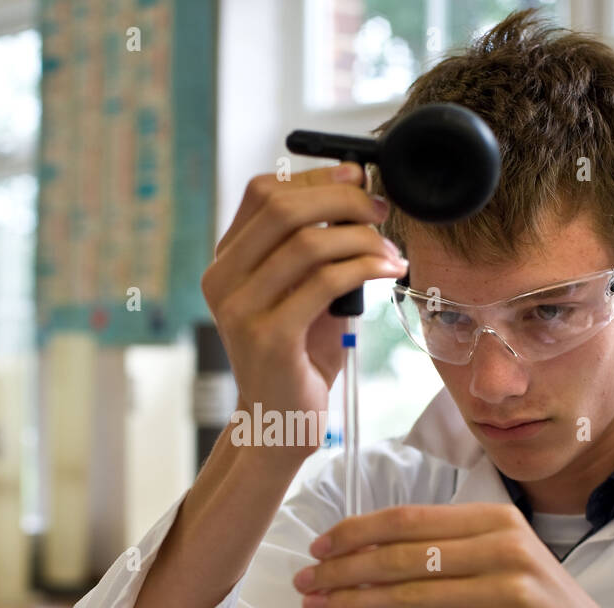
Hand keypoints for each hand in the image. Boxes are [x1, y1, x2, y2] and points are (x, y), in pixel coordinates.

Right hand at [200, 162, 406, 453]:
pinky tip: (389, 269)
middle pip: (282, 208)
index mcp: (226, 263)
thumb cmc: (297, 358)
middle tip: (380, 209)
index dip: (314, 177)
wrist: (280, 424)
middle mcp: (223, 281)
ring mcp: (240, 310)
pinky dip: (365, 267)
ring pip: (307, 243)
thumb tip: (360, 201)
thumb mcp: (301, 294)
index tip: (358, 176)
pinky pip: (324, 282)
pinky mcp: (269, 338)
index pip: (263, 193)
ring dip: (361, 237)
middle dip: (342, 199)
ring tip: (390, 248)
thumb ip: (315, 253)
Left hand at [292, 503, 613, 607]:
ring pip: (408, 593)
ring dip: (353, 600)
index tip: (318, 545)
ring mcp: (506, 591)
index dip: (356, 531)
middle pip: (402, 553)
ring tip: (317, 606)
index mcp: (497, 520)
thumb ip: (446, 550)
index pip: (409, 519)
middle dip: (343, 567)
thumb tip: (365, 553)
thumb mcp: (503, 560)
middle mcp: (503, 547)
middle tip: (305, 579)